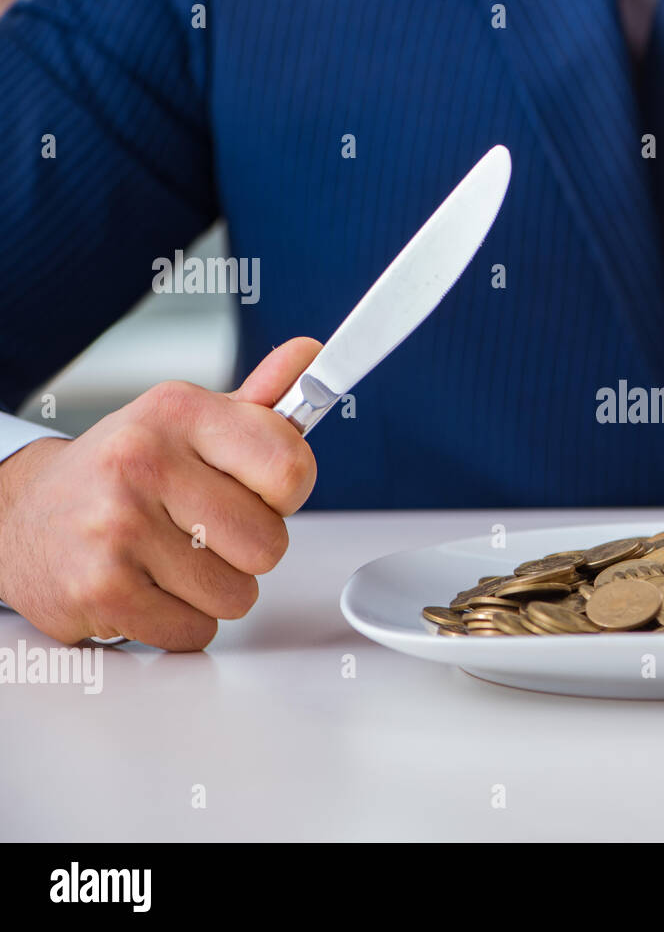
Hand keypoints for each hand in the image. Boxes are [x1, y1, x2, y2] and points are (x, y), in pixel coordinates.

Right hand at [0, 338, 321, 648]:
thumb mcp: (188, 423)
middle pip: (269, 544)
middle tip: (203, 531)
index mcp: (178, 411)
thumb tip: (310, 357)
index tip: (263, 492)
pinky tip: (147, 587)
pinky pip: (194, 631)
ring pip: (237, 595)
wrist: (21, 515)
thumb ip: (259, 402)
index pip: (289, 466)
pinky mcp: (101, 589)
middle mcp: (144, 461)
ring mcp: (118, 526)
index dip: (288, 493)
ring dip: (213, 590)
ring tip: (171, 560)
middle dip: (247, 550)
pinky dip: (179, 622)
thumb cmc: (122, 472)